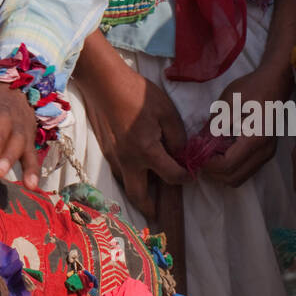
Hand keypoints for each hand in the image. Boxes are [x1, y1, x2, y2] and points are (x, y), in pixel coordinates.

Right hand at [73, 30, 186, 220]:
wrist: (104, 82)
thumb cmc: (137, 93)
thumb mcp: (166, 112)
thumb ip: (177, 137)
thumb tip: (180, 155)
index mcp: (146, 151)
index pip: (170, 176)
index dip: (185, 178)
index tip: (191, 176)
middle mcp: (128, 161)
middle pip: (138, 196)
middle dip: (150, 208)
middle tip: (159, 213)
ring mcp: (113, 157)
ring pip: (126, 184)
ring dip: (139, 193)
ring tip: (152, 193)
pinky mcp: (105, 150)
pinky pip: (120, 171)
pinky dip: (131, 177)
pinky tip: (139, 168)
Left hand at [202, 61, 286, 186]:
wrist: (275, 82)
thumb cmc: (252, 88)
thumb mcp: (228, 102)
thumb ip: (215, 125)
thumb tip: (200, 143)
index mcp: (255, 139)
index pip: (228, 165)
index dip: (208, 164)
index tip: (196, 154)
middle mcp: (264, 152)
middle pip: (233, 178)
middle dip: (212, 172)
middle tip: (199, 157)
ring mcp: (266, 154)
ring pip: (239, 177)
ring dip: (220, 172)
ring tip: (208, 155)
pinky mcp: (265, 153)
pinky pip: (244, 170)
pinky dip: (229, 168)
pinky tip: (219, 152)